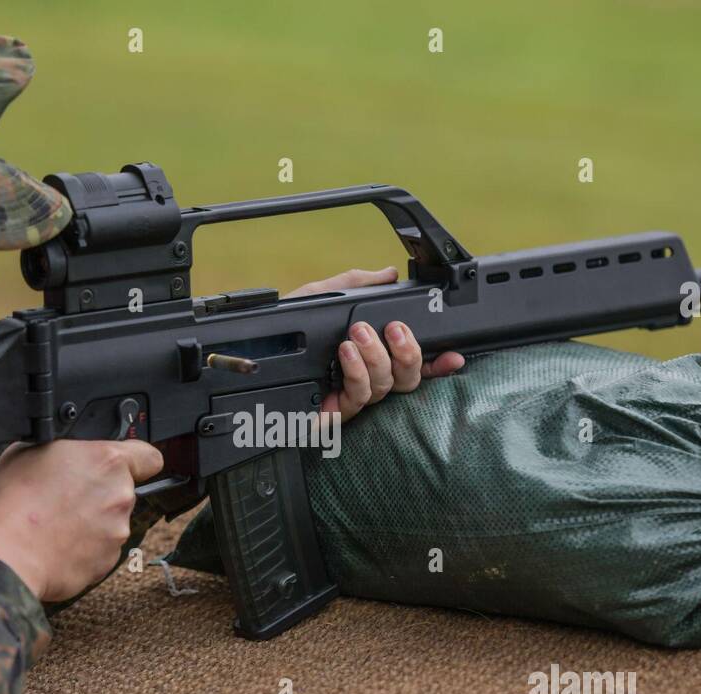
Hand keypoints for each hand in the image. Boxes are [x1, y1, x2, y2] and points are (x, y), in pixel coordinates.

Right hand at [0, 439, 162, 601]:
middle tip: (64, 497)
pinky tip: (56, 544)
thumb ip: (63, 451)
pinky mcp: (107, 562)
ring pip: (110, 521)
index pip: (149, 456)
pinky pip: (100, 549)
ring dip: (90, 521)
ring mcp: (117, 532)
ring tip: (54, 524)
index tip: (123, 465)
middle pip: (121, 490)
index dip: (136, 460)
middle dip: (99, 493)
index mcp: (107, 461)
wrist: (3, 556)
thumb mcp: (27, 451)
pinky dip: (83, 548)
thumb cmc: (11, 503)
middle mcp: (121, 496)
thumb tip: (66, 456)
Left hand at [284, 266, 465, 421]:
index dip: (438, 362)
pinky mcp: (334, 413)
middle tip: (393, 329)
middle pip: (408, 378)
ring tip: (356, 336)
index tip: (455, 354)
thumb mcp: (319, 296)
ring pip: (387, 387)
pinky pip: (358, 397)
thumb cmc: (279, 330)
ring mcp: (351, 398)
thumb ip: (355, 284)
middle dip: (409, 352)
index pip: (411, 361)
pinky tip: (346, 354)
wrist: (245, 355)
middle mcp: (365, 379)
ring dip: (377, 358)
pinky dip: (357, 373)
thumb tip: (389, 274)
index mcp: (369, 355)